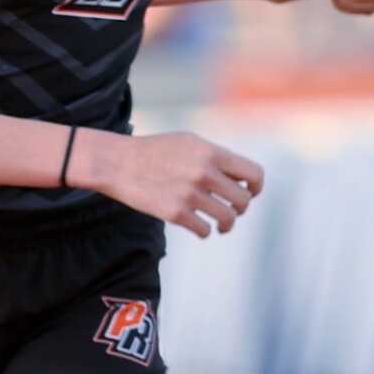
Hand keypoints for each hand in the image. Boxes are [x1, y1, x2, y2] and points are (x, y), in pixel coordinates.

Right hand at [83, 129, 262, 238]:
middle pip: (243, 200)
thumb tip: (238, 172)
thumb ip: (214, 154)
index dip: (256, 188)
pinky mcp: (175, 213)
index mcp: (212, 153)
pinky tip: (200, 228)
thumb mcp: (188, 141)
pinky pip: (204, 230)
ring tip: (221, 226)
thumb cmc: (153, 151)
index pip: (254, 174)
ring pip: (227, 218)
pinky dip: (205, 231)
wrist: (117, 162)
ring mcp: (190, 194)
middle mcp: (205, 173)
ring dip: (226, 225)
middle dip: (240, 209)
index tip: (250, 194)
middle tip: (232, 212)